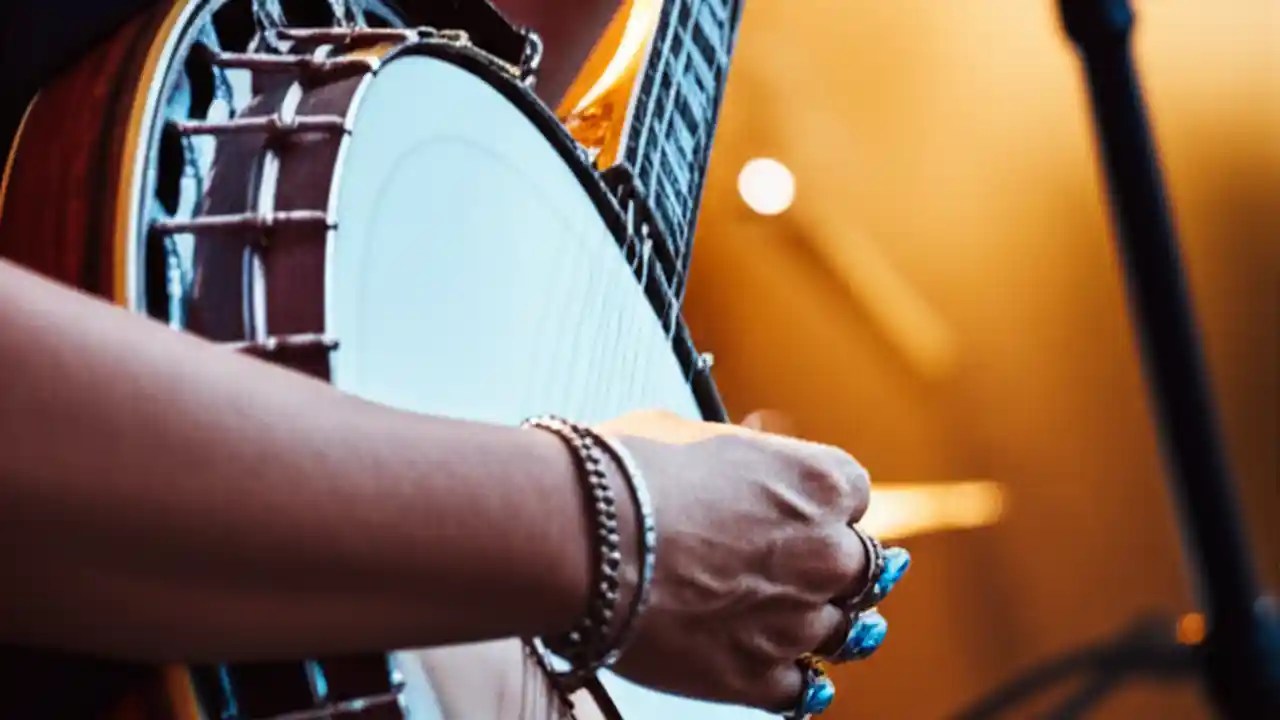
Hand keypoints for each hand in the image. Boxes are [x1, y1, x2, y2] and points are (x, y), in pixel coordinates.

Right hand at [593, 410, 872, 711]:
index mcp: (817, 483)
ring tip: (790, 621)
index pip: (854, 495)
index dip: (824, 505)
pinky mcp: (756, 674)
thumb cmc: (626, 473)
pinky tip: (774, 671)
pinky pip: (803, 689)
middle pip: (862, 567)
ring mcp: (795, 619)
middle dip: (833, 568)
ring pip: (843, 633)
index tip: (801, 512)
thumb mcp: (693, 435)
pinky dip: (792, 681)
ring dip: (818, 625)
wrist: (580, 538)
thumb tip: (738, 459)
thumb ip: (738, 457)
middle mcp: (823, 552)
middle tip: (801, 570)